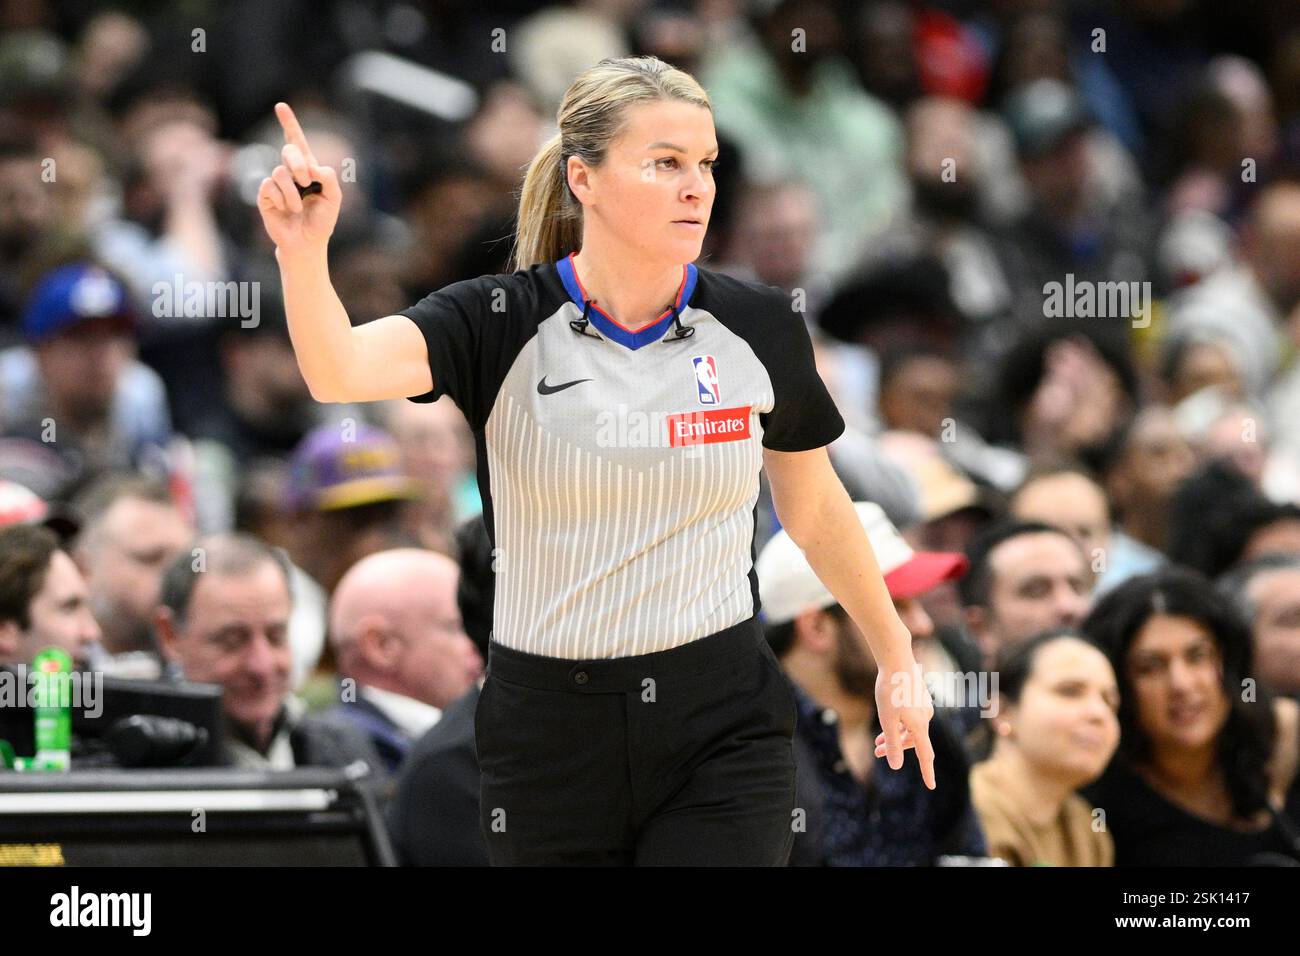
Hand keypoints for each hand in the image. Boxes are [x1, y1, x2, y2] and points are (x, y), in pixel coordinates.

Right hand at [257, 102, 341, 254]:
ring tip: (297, 207)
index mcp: (308, 169)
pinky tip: (285, 210)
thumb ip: (329, 178)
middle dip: (298, 164)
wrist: (307, 243)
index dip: (289, 123)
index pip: (297, 142)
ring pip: (280, 172)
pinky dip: (282, 199)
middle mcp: (290, 173)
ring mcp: (276, 183)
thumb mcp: (333, 199)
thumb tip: (313, 166)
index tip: (281, 106)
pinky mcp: (265, 195)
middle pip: (289, 150)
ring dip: (292, 192)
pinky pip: (270, 186)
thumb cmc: (321, 221)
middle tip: (306, 180)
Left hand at [872, 655, 936, 789]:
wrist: (896, 660)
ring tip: (876, 742)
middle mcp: (926, 717)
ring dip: (895, 737)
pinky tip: (887, 721)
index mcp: (920, 725)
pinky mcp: (919, 697)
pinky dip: (899, 724)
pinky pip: (910, 718)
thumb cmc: (890, 689)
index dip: (927, 772)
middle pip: (913, 741)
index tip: (932, 786)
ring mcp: (923, 706)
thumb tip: (896, 766)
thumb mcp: (887, 720)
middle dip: (896, 749)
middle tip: (876, 753)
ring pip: (910, 729)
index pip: (926, 755)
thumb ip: (892, 744)